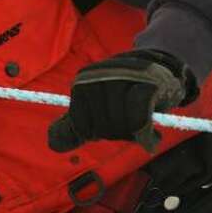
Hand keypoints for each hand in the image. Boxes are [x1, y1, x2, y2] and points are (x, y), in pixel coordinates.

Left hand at [47, 50, 194, 153]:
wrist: (158, 68)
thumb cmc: (125, 93)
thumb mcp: (95, 105)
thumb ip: (76, 124)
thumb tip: (53, 144)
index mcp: (82, 80)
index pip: (81, 124)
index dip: (95, 132)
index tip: (106, 126)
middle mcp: (99, 75)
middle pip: (102, 125)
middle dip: (116, 132)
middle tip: (128, 125)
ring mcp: (123, 76)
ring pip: (121, 122)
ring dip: (133, 132)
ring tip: (140, 124)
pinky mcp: (147, 83)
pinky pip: (140, 118)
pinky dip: (146, 132)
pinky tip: (151, 136)